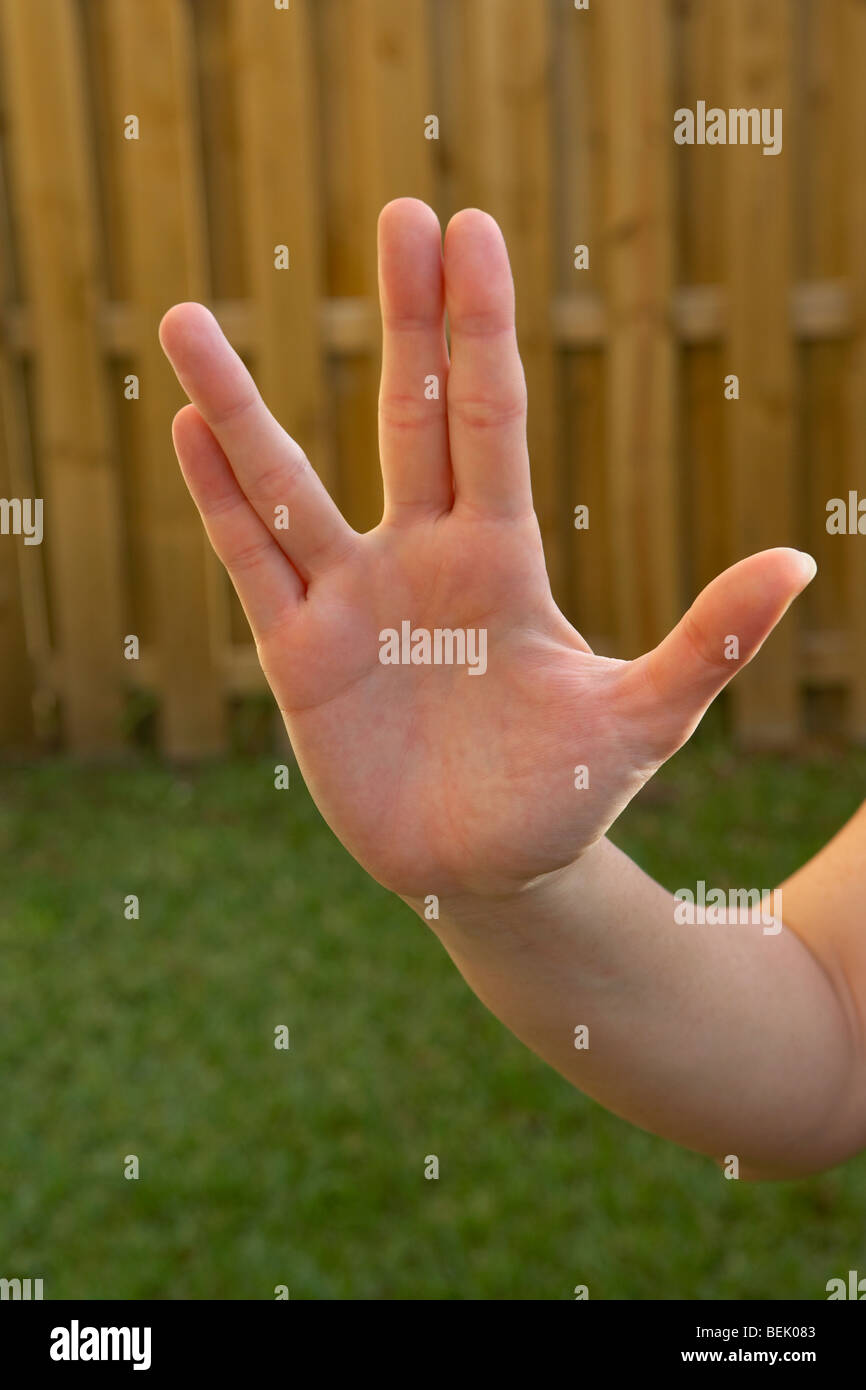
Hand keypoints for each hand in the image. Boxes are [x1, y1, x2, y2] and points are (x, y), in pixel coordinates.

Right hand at [159, 198, 814, 899]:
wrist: (487, 870)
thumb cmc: (566, 794)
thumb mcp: (642, 719)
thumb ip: (710, 643)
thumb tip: (799, 561)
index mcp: (501, 558)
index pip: (486, 418)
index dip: (477, 328)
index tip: (469, 230)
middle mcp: (422, 558)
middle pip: (405, 416)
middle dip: (405, 320)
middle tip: (402, 216)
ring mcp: (353, 601)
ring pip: (290, 485)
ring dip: (241, 406)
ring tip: (185, 321)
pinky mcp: (299, 656)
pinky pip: (254, 563)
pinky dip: (220, 501)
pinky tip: (188, 431)